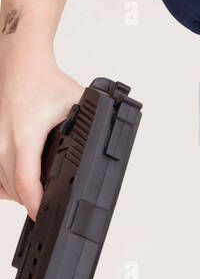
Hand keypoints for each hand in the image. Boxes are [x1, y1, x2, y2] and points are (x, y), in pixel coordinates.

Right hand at [0, 38, 84, 220]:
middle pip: (12, 188)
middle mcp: (3, 140)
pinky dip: (1, 182)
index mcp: (26, 135)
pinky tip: (13, 184)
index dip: (35, 203)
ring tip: (34, 193)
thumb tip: (110, 138)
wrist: (20, 64)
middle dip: (30, 200)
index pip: (26, 181)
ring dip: (16, 192)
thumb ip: (92, 122)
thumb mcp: (77, 101)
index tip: (44, 214)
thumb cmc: (45, 81)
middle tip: (48, 203)